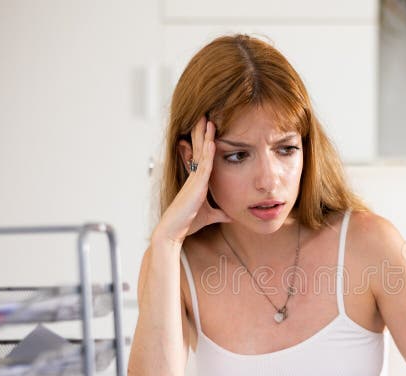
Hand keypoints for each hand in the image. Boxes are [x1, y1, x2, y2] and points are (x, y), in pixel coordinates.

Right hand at [154, 116, 231, 244]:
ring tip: (207, 119)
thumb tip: (232, 215)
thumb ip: (220, 213)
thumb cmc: (188, 224)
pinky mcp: (195, 186)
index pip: (202, 156)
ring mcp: (194, 180)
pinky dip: (207, 152)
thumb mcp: (210, 216)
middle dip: (201, 132)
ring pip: (200, 153)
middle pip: (198, 149)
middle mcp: (194, 177)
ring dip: (204, 136)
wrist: (173, 232)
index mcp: (197, 181)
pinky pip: (203, 166)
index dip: (204, 141)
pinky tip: (211, 141)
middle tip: (204, 114)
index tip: (209, 127)